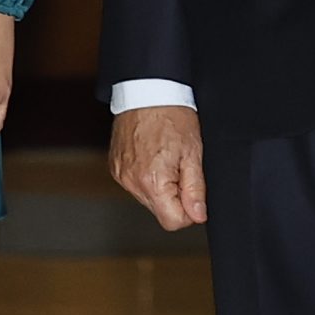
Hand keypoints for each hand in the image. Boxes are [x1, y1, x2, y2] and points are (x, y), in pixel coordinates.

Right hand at [109, 103, 207, 232]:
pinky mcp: (115, 168)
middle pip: (160, 211)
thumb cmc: (171, 116)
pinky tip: (153, 156)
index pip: (172, 222)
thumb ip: (195, 190)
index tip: (193, 191)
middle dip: (175, 197)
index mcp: (152, 182)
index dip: (189, 211)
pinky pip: (136, 184)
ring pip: (149, 198)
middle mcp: (132, 182)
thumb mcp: (193, 154)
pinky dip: (147, 176)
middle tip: (180, 167)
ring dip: (161, 187)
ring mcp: (121, 175)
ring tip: (165, 158)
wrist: (147, 92)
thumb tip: (198, 216)